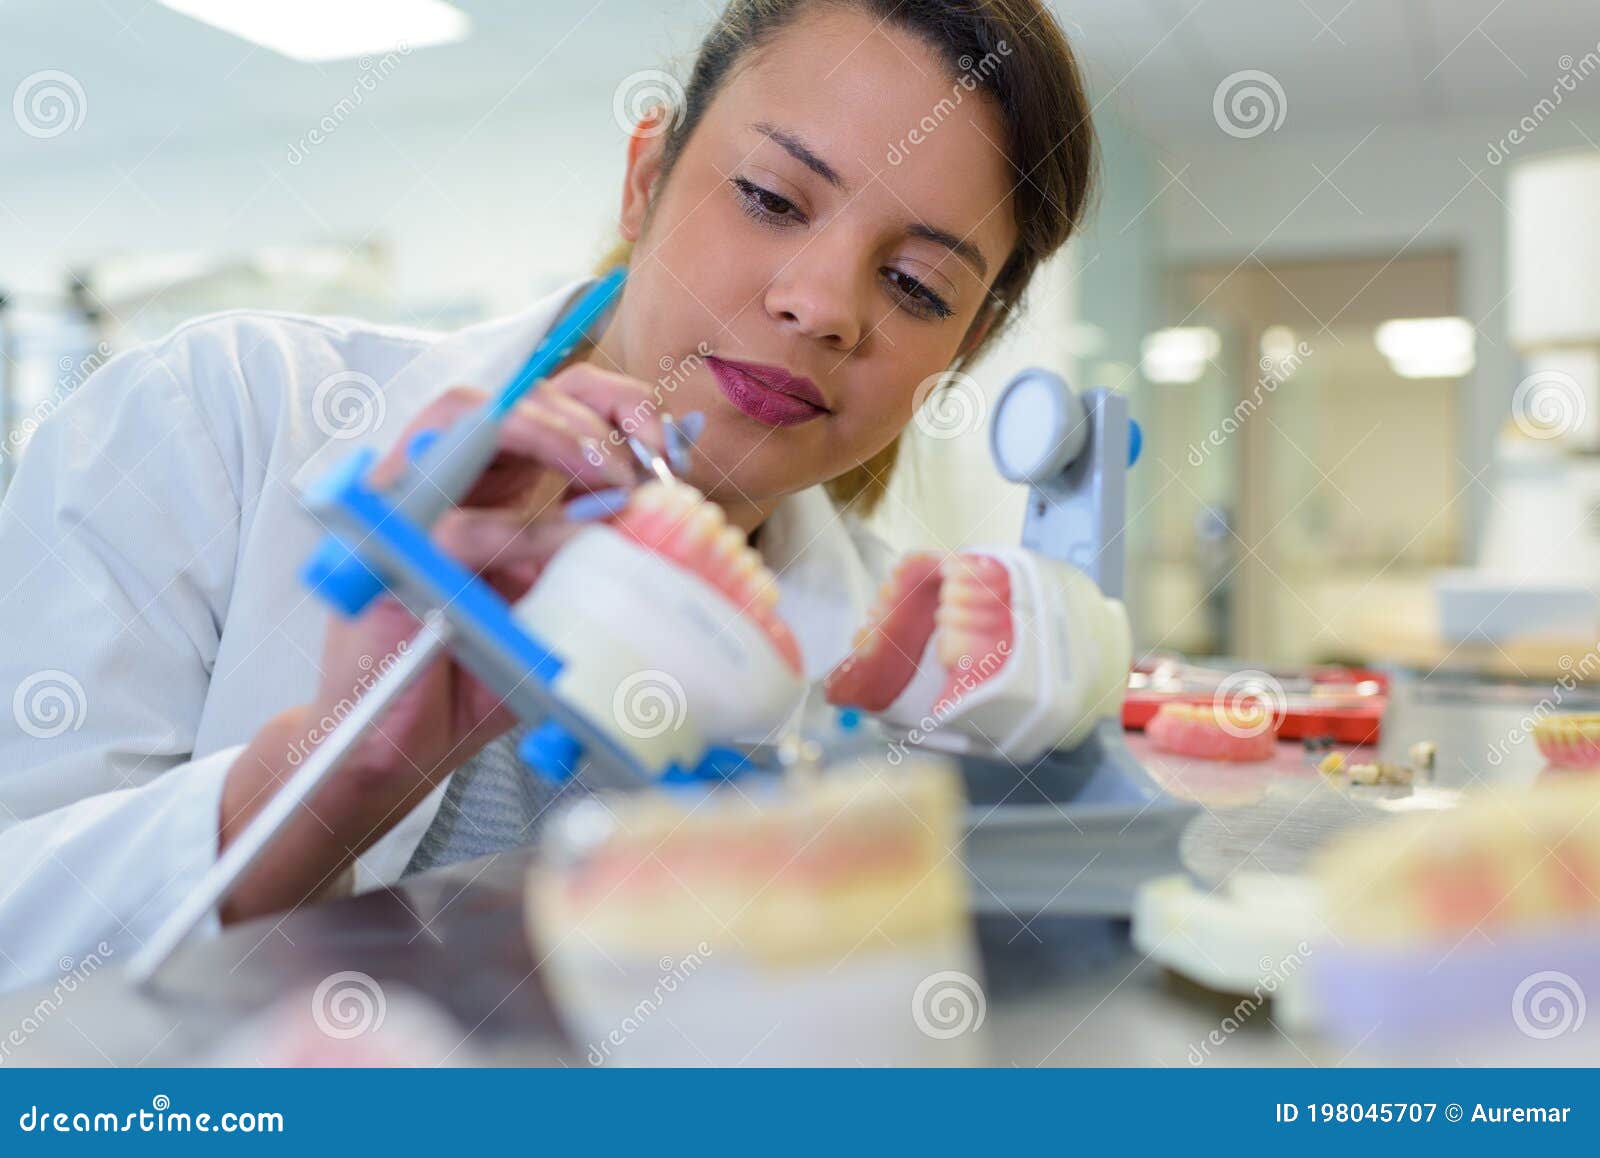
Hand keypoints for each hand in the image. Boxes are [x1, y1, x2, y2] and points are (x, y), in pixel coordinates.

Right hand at [219, 364, 665, 919]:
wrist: (401, 742)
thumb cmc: (477, 671)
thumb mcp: (561, 599)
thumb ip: (603, 554)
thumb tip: (668, 514)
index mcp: (489, 480)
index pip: (550, 398)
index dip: (611, 402)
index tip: (666, 447)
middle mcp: (445, 477)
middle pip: (515, 390)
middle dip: (591, 415)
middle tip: (639, 473)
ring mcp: (407, 505)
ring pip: (470, 414)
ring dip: (553, 434)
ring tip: (609, 482)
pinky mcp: (389, 555)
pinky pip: (463, 521)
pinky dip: (528, 532)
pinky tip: (571, 555)